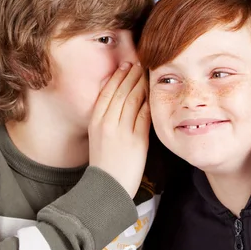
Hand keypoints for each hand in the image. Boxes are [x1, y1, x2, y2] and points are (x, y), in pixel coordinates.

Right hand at [88, 62, 149, 197]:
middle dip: (132, 74)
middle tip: (140, 62)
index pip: (108, 91)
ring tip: (148, 72)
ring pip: (133, 99)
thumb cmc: (105, 163)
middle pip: (121, 91)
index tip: (126, 65)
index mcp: (96, 120)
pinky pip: (144, 115)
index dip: (118, 76)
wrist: (106, 187)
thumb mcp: (99, 136)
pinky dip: (149, 101)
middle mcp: (107, 123)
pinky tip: (154, 92)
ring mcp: (121, 131)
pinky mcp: (136, 140)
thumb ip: (107, 119)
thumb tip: (120, 101)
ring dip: (141, 83)